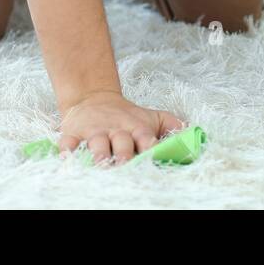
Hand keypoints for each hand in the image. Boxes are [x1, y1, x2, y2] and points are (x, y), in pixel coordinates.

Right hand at [58, 90, 186, 165]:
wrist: (94, 98)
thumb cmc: (127, 115)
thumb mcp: (152, 116)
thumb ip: (174, 125)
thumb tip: (196, 135)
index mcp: (137, 127)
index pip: (146, 137)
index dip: (150, 146)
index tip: (154, 155)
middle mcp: (116, 129)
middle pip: (122, 142)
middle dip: (125, 155)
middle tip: (127, 166)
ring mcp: (94, 131)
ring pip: (97, 143)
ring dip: (99, 154)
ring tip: (102, 165)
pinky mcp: (73, 133)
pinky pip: (68, 143)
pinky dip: (67, 151)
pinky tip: (67, 159)